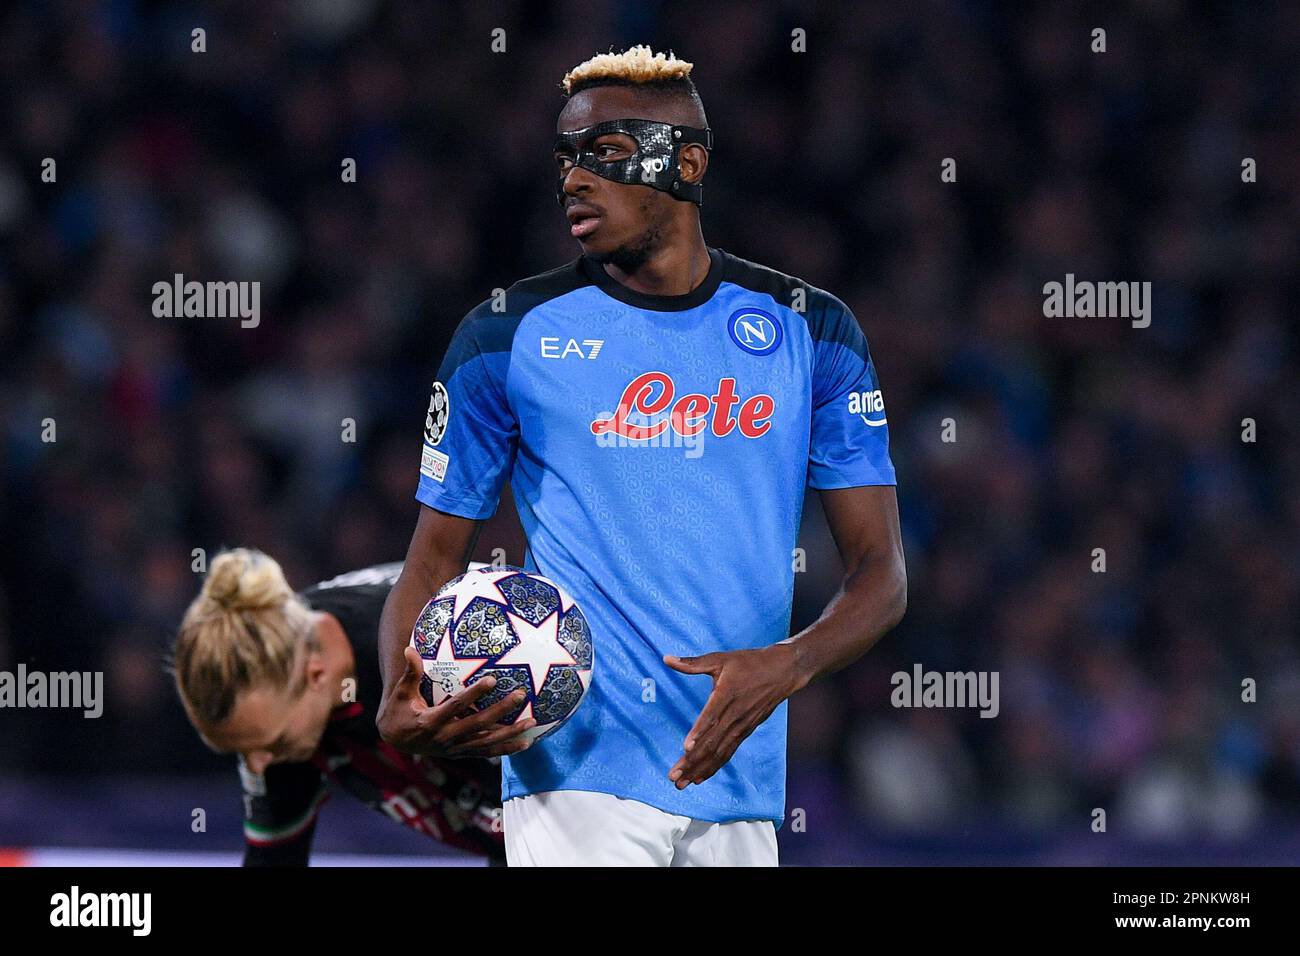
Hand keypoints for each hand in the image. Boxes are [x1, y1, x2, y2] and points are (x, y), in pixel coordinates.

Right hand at [376, 646, 535, 757]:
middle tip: (520, 695)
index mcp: (431, 721)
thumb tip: (409, 648)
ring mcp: (455, 748)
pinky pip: (488, 752)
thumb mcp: (400, 693)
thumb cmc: (399, 710)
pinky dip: (508, 749)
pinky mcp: (462, 753)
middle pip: (478, 724)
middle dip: (500, 710)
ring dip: (511, 733)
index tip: (492, 679)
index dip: (474, 694)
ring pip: (487, 742)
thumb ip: (410, 672)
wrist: (396, 740)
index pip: (456, 706)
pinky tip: (527, 742)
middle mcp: (446, 738)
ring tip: (532, 721)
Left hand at [663, 644, 801, 788]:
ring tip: (682, 784)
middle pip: (712, 742)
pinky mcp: (746, 731)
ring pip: (719, 752)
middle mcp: (735, 714)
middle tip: (674, 777)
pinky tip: (701, 777)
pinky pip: (728, 752)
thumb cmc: (750, 663)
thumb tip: (666, 659)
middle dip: (692, 762)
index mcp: (727, 694)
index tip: (686, 747)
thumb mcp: (720, 659)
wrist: (783, 672)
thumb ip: (692, 663)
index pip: (711, 716)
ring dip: (700, 769)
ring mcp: (741, 725)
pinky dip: (714, 766)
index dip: (699, 732)